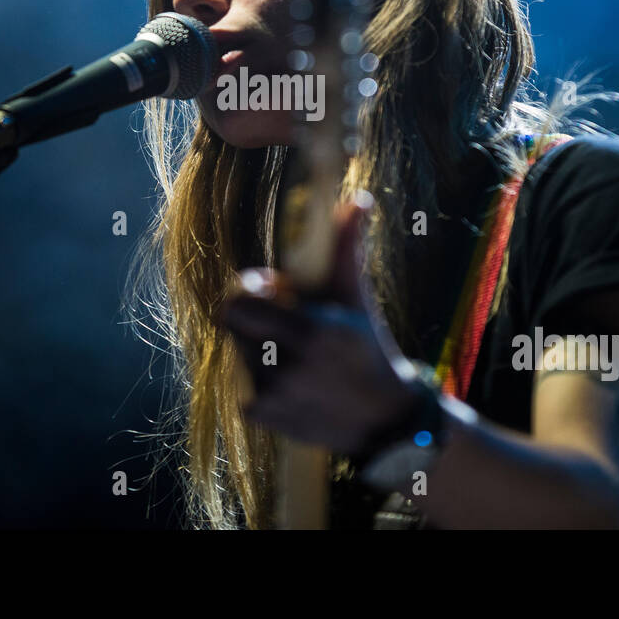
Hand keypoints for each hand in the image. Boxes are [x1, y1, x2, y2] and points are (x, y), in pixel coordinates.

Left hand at [219, 199, 424, 457]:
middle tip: (284, 324)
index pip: (238, 305)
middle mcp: (289, 367)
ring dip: (261, 351)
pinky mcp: (266, 418)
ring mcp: (275, 396)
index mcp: (311, 331)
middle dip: (253, 320)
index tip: (272, 291)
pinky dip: (265, 384)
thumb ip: (347, 248)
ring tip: (298, 358)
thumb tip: (358, 199)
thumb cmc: (369, 347)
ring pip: (241, 356)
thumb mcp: (357, 298)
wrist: (384, 418)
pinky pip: (246, 388)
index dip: (248, 293)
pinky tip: (296, 386)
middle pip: (234, 327)